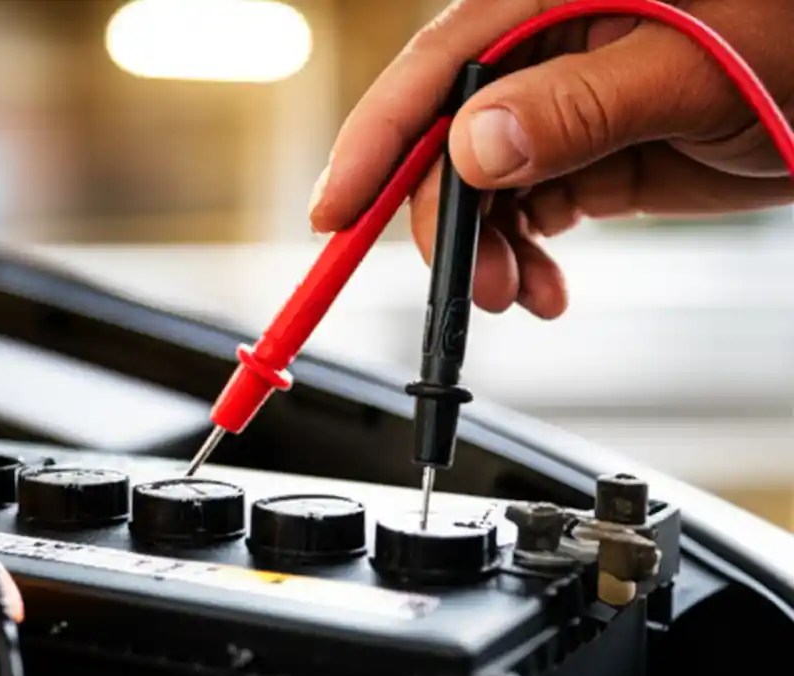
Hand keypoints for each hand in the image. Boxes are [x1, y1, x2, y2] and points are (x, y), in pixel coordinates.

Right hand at [308, 0, 793, 318]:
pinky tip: (541, 284)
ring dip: (482, 251)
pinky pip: (523, 209)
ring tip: (512, 293)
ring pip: (478, 186)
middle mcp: (542, 49)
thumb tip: (472, 148)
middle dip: (439, 220)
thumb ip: (579, 105)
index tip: (336, 212)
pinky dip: (521, 256)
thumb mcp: (692, 72)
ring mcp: (561, 104)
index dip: (377, 140)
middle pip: (444, 136)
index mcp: (550, 0)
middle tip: (462, 283)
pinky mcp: (583, 153)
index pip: (436, 66)